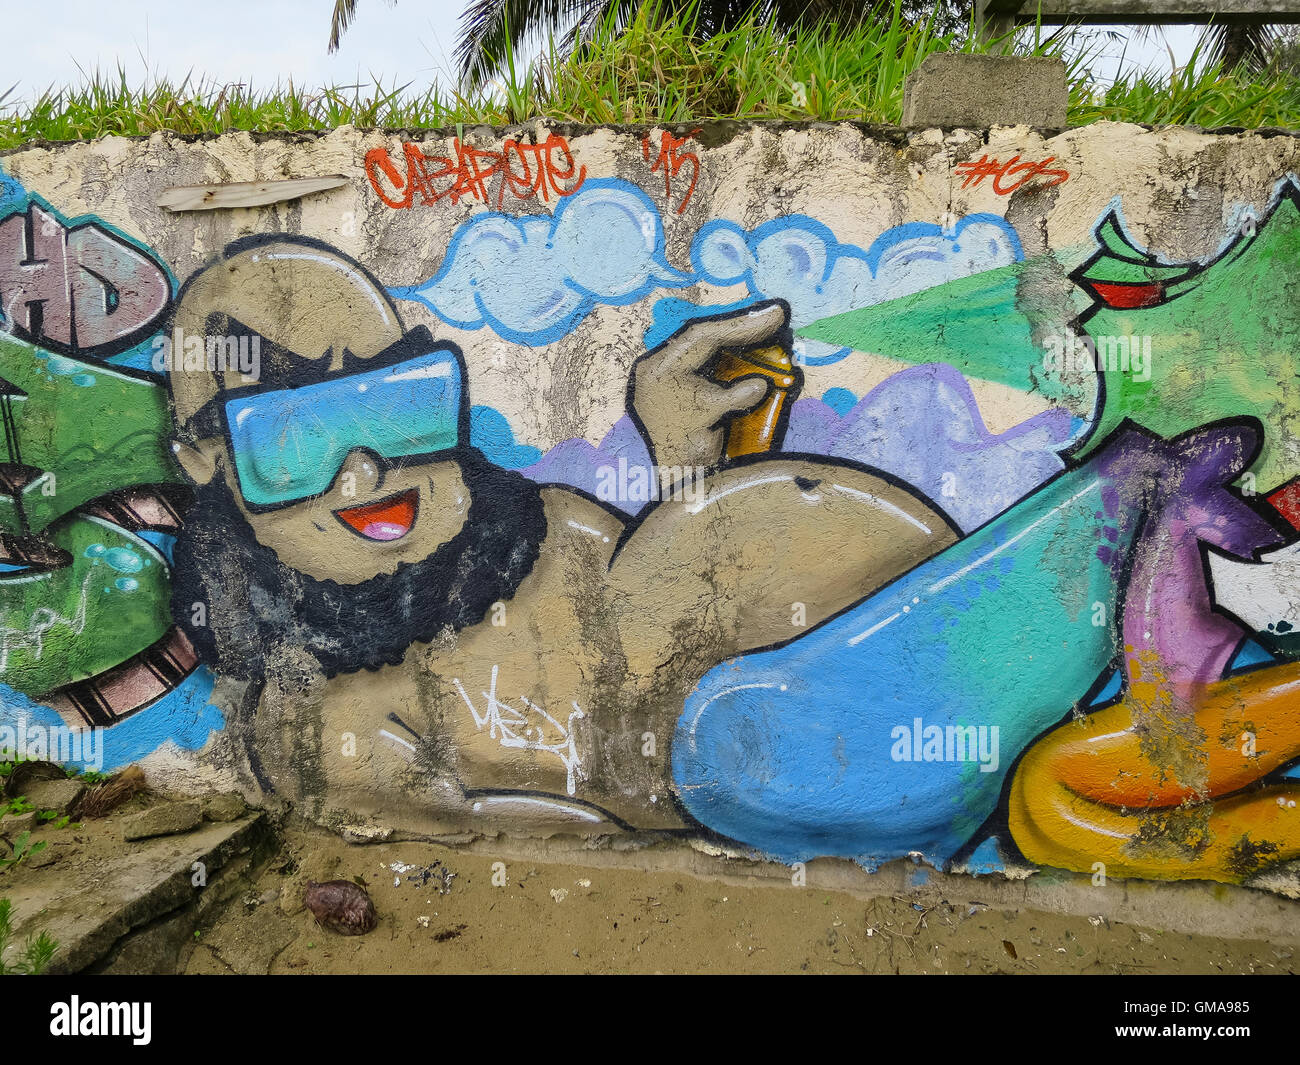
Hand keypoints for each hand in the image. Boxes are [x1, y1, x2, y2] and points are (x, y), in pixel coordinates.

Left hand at [629, 301, 789, 469]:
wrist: (667, 472)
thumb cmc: (679, 445)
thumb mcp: (705, 419)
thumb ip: (731, 398)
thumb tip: (759, 384)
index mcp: (661, 367)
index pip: (701, 337)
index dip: (737, 327)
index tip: (769, 317)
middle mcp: (667, 365)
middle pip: (707, 337)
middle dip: (741, 328)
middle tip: (775, 316)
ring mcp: (677, 374)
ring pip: (711, 349)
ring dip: (740, 341)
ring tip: (770, 329)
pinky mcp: (689, 385)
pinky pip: (714, 364)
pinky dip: (737, 359)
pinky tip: (759, 351)